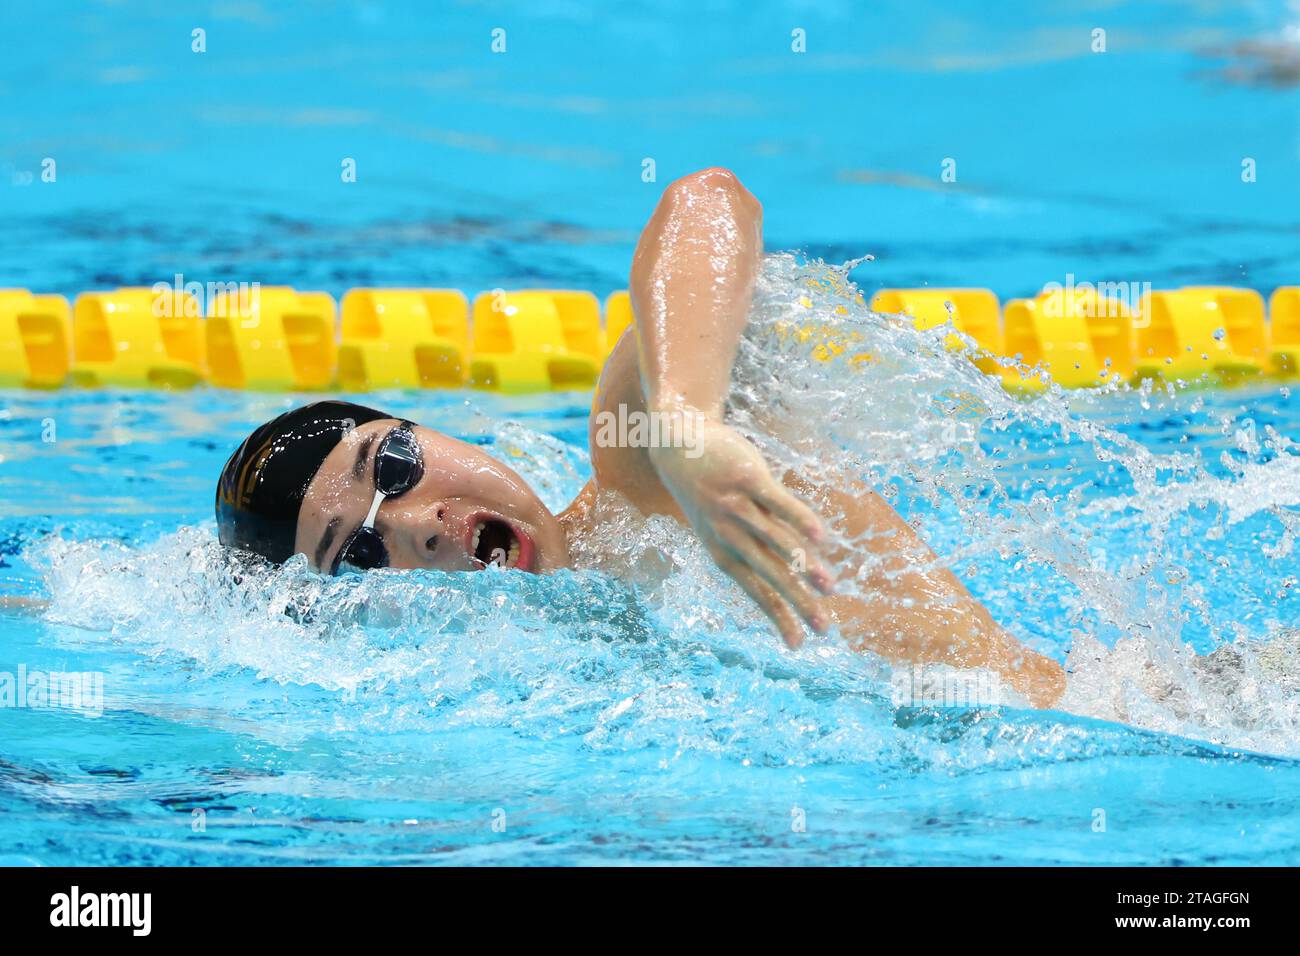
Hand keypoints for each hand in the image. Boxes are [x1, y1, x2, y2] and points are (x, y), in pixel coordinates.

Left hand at [647, 411, 833, 645]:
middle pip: (768, 574)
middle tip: (824, 628)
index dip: (777, 617)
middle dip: (797, 603)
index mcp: (722, 552)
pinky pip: (777, 502)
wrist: (676, 444)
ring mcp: (736, 505)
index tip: (799, 644)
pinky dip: (799, 519)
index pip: (755, 591)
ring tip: (829, 587)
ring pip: (775, 541)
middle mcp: (728, 534)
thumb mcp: (720, 525)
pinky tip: (820, 537)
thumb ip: (754, 547)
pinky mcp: (747, 477)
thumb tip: (789, 573)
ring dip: (803, 566)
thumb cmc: (707, 491)